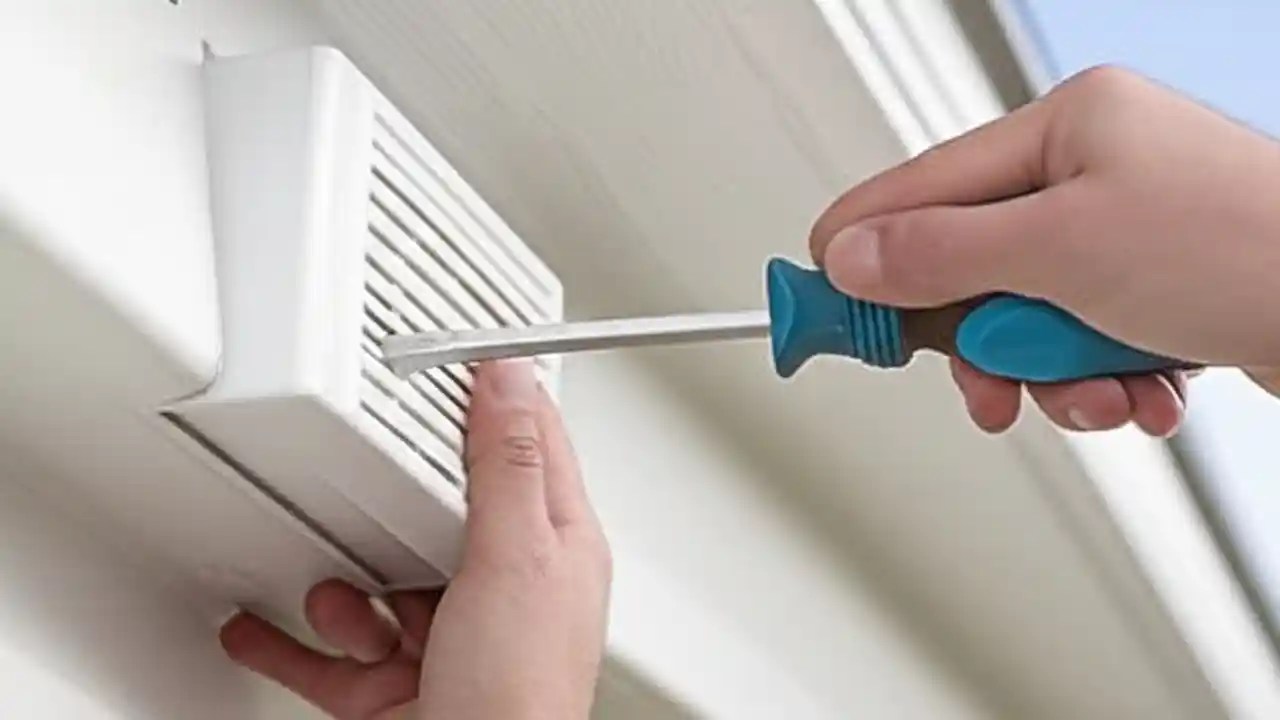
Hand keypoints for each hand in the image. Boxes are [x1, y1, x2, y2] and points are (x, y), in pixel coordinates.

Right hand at [219, 361, 611, 718]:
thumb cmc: (518, 701)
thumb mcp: (514, 558)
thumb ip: (506, 466)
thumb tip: (510, 377)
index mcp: (554, 551)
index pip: (532, 450)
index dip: (498, 400)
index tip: (461, 355)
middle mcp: (505, 592)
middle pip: (443, 513)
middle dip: (396, 504)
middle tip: (362, 472)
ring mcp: (448, 641)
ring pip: (382, 581)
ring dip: (346, 589)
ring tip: (340, 601)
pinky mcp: (396, 688)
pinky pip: (331, 652)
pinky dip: (291, 638)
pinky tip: (259, 624)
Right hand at [810, 66, 1279, 434]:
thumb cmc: (1250, 248)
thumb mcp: (1063, 248)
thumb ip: (940, 253)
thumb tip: (850, 257)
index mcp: (1064, 128)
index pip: (917, 189)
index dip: (856, 252)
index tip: (811, 304)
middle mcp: (1092, 174)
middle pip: (971, 267)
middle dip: (987, 341)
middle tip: (985, 383)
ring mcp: (1124, 235)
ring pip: (1026, 321)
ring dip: (1054, 374)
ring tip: (1097, 386)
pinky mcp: (1152, 292)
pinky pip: (1080, 345)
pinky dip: (1100, 382)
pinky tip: (1142, 388)